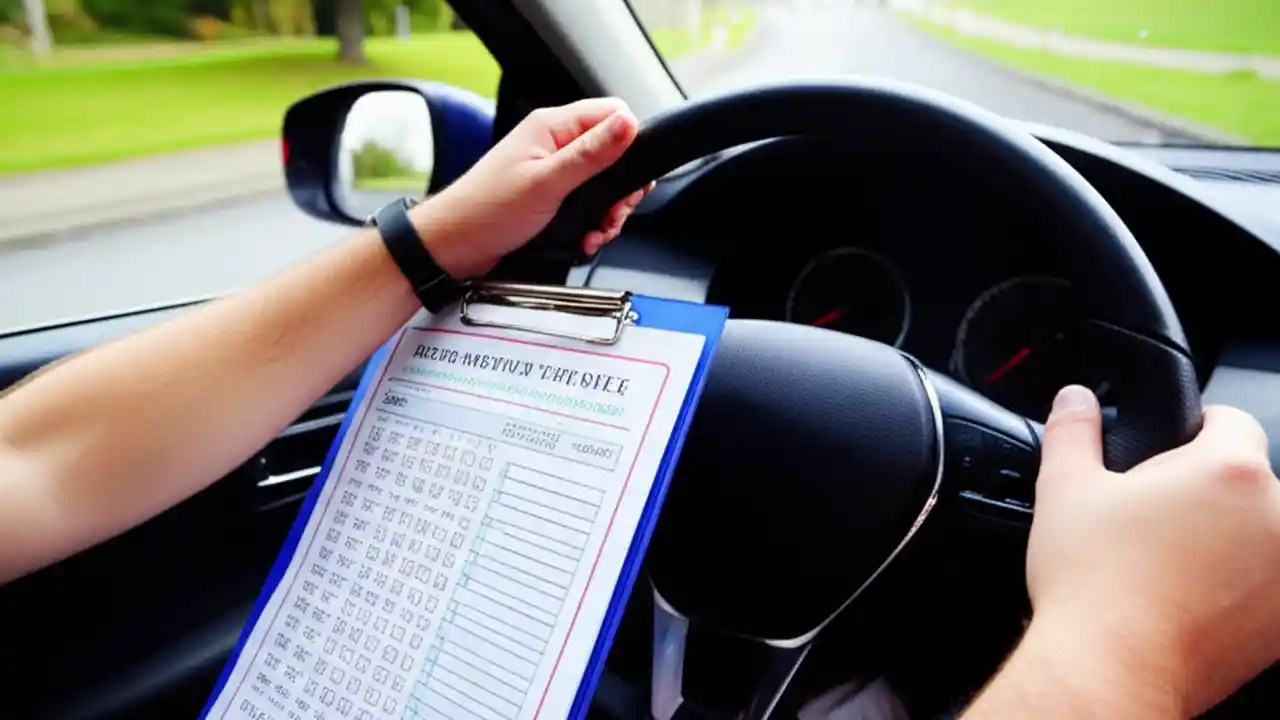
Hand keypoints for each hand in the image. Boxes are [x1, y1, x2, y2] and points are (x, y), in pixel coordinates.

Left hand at [409, 97, 648, 278]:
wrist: (453, 246)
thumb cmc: (486, 211)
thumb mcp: (546, 182)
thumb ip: (590, 154)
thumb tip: (628, 125)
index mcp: (552, 127)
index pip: (611, 114)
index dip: (629, 142)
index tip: (629, 176)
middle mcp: (554, 144)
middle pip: (613, 152)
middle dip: (622, 188)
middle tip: (615, 211)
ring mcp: (552, 171)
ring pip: (603, 183)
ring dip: (608, 211)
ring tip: (597, 231)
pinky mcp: (550, 196)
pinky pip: (586, 204)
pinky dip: (592, 223)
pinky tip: (585, 238)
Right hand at [1027, 386, 1279, 714]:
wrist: (1110, 669)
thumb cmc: (1092, 583)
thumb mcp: (1065, 488)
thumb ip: (1074, 431)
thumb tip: (1075, 399)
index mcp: (1231, 471)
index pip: (1230, 420)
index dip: (1190, 430)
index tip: (1163, 454)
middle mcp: (1275, 518)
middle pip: (1244, 480)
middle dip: (1202, 489)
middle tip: (1148, 516)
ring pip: (1256, 532)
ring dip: (1222, 536)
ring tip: (1162, 561)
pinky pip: (1261, 583)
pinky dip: (1233, 584)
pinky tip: (1182, 596)